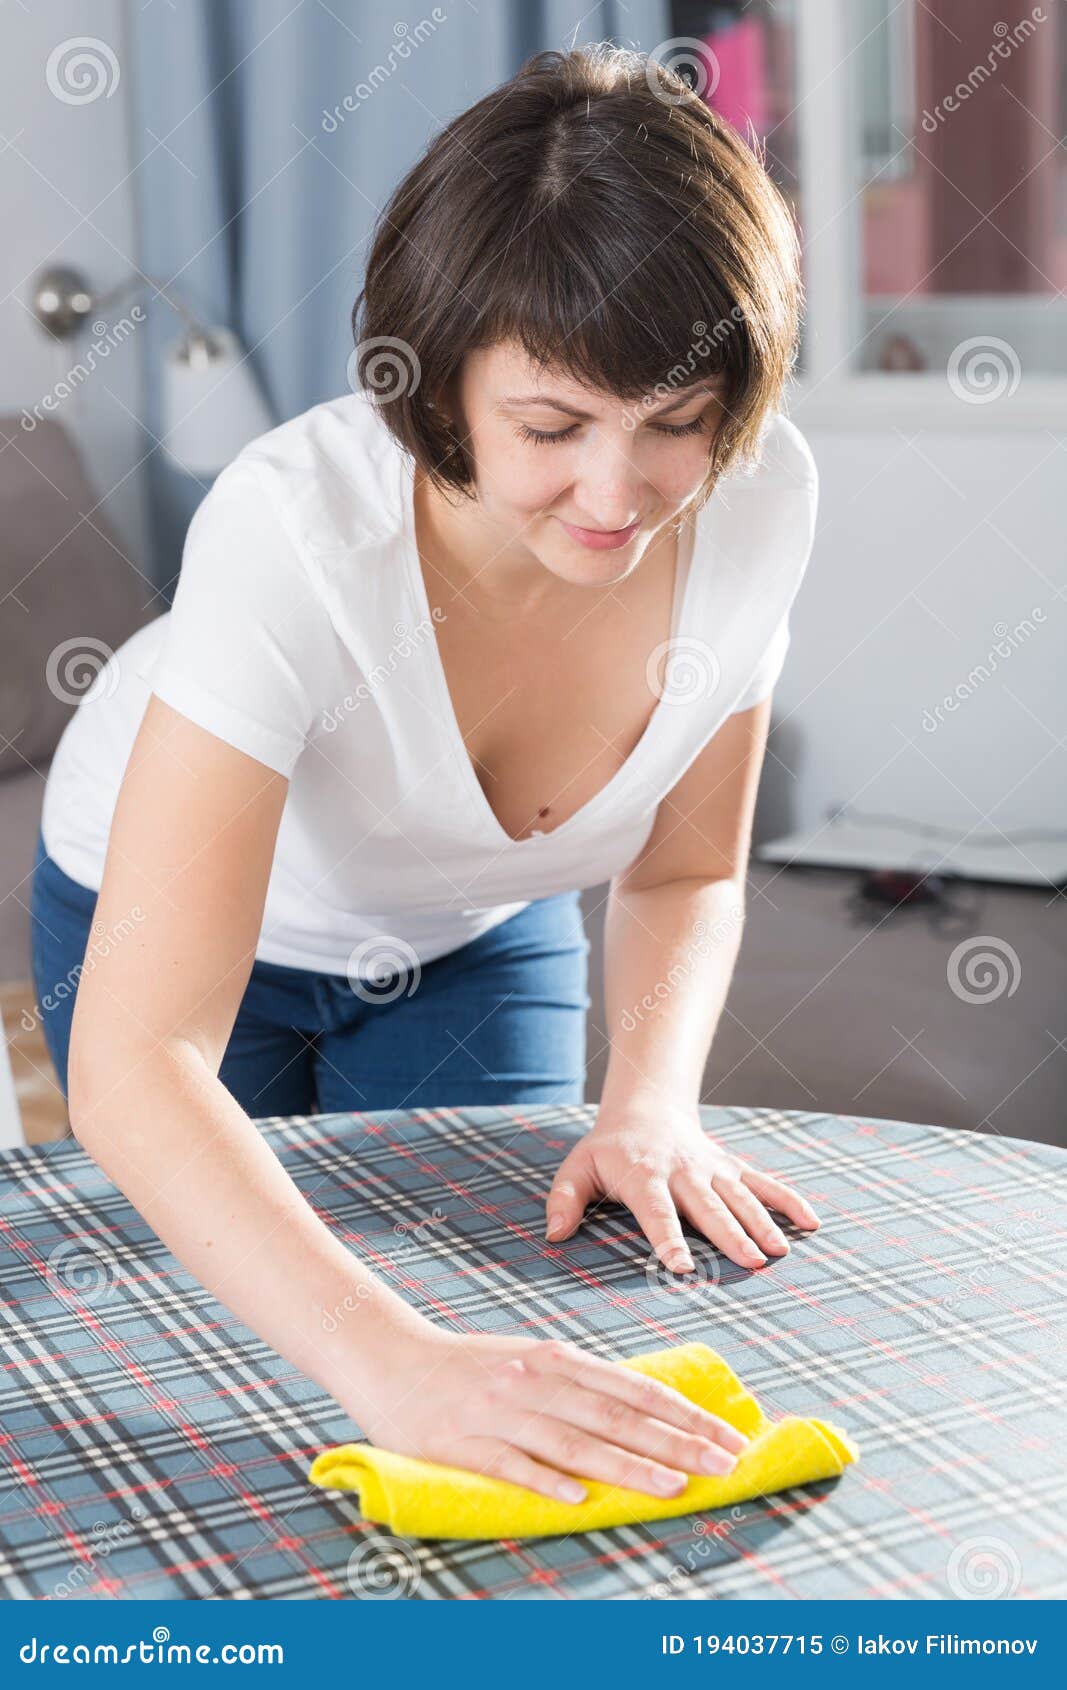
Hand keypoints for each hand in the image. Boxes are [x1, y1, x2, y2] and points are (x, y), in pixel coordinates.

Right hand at [356, 1325, 749, 1504]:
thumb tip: (642, 1411)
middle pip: (616, 1416)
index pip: (633, 1390)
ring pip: (575, 1442)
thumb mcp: (531, 1363)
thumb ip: (580, 1386)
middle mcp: (536, 1383)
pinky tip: (578, 1497)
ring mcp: (501, 1414)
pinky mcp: (465, 1444)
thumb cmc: (470, 1368)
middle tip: (724, 1464)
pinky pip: (511, 1465)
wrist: (391, 1359)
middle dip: (676, 1442)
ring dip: (628, 1465)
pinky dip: (546, 1480)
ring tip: (673, 1486)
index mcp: (555, 1360)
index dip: (684, 1414)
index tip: (728, 1435)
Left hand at [545, 1098, 819, 1272]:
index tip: (681, 1265)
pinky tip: (811, 1223)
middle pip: (709, 1207)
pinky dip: (789, 1201)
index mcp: (644, 1177)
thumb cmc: (608, 1151)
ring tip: (780, 1252)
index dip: (668, 1238)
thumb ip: (564, 1200)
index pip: (657, 1212)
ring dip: (762, 1224)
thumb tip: (554, 1235)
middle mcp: (683, 1172)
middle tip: (752, 1263)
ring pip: (741, 1198)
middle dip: (730, 1235)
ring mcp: (712, 1169)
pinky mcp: (732, 1168)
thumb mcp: (578, 1168)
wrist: (646, 1107)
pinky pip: (764, 1184)